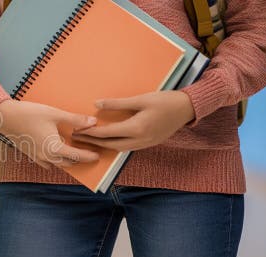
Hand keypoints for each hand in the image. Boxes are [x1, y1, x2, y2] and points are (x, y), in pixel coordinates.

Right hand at [0, 100, 99, 169]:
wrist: (5, 117)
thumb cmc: (29, 114)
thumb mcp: (55, 114)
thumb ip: (75, 120)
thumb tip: (92, 122)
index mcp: (54, 149)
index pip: (78, 156)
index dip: (89, 156)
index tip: (98, 155)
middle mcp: (46, 157)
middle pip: (69, 163)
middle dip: (80, 159)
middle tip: (89, 151)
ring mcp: (38, 157)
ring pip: (58, 163)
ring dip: (68, 159)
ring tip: (75, 150)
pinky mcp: (32, 155)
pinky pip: (48, 162)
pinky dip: (56, 158)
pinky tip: (57, 149)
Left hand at [71, 91, 194, 151]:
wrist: (189, 108)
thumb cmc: (166, 100)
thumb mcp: (141, 99)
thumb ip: (117, 103)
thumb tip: (96, 104)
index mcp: (137, 128)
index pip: (108, 133)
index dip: (91, 132)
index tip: (77, 129)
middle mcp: (140, 140)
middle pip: (110, 144)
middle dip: (93, 141)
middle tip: (77, 137)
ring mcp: (145, 144)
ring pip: (119, 148)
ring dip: (103, 145)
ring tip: (89, 139)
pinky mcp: (149, 143)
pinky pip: (127, 147)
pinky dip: (114, 145)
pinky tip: (108, 140)